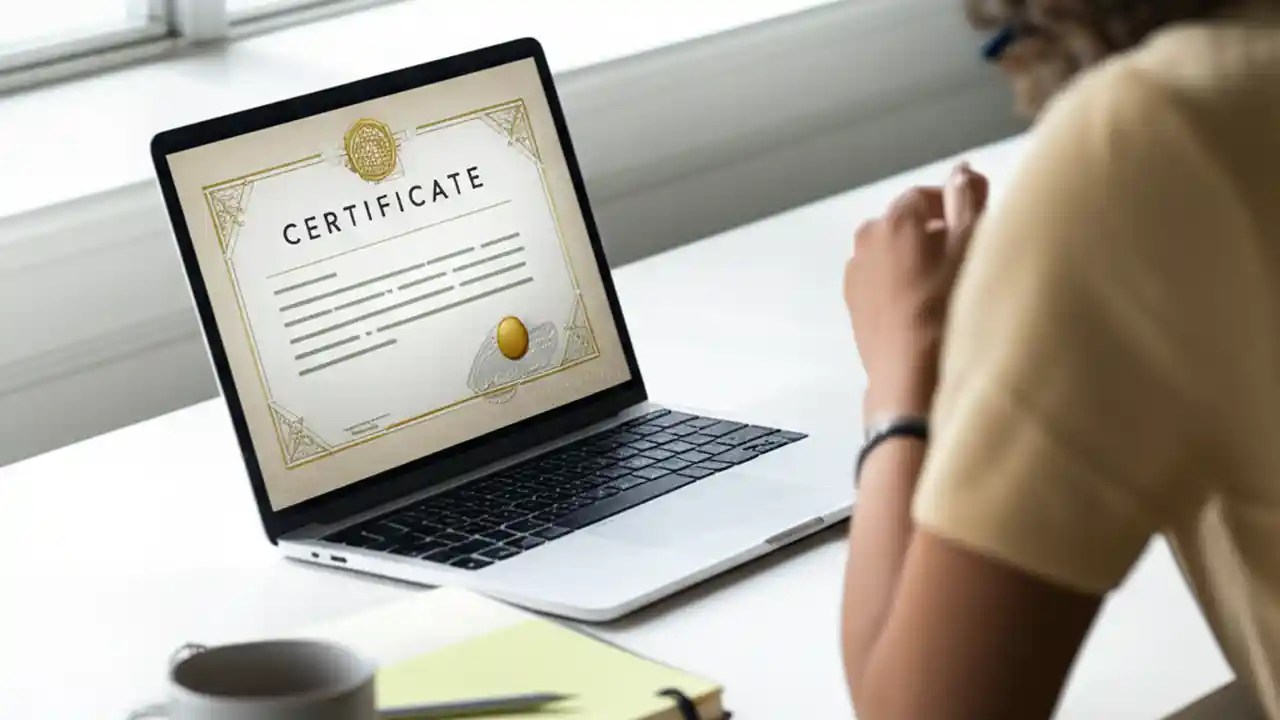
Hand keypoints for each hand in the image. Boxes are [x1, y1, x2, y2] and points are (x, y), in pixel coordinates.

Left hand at [844, 164, 988, 423]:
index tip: (974, 224)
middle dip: (933, 232)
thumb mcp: (972, 247)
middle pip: (905, 223)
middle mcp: (866, 239)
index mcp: (894, 219)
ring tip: (944, 285)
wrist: (910, 374)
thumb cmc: (947, 308)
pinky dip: (899, 283)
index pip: (925, 196)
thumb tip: (963, 170)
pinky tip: (922, 306)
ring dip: (914, 258)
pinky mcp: (853, 304)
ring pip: (891, 252)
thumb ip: (968, 201)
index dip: (952, 206)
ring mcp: (855, 273)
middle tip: (964, 258)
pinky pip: (880, 280)